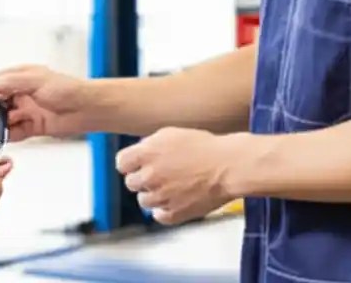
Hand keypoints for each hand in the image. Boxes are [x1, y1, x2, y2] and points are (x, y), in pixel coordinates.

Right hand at [0, 65, 93, 141]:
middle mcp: (23, 93)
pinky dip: (9, 136)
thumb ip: (10, 82)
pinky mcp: (34, 126)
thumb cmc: (68, 89)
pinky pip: (16, 132)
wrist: (88, 108)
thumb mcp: (35, 80)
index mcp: (22, 77)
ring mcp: (28, 110)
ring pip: (5, 119)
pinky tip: (6, 138)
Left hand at [116, 127, 236, 225]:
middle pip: (131, 183)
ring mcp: (161, 196)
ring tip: (171, 187)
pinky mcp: (174, 213)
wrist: (229, 166)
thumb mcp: (172, 134)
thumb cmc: (206, 147)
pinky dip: (164, 210)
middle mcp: (150, 176)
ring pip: (144, 201)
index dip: (130, 163)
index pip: (121, 163)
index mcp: (147, 153)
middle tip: (159, 175)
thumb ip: (150, 144)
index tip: (136, 164)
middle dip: (142, 178)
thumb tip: (140, 152)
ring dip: (153, 194)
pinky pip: (158, 215)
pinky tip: (175, 200)